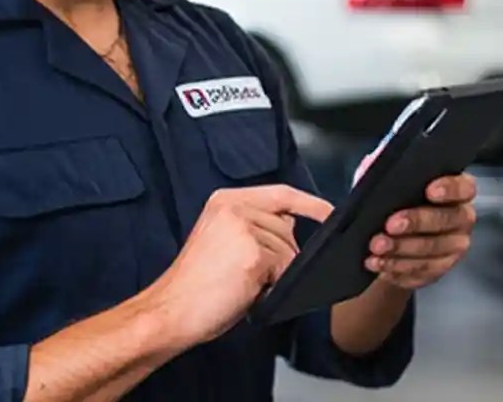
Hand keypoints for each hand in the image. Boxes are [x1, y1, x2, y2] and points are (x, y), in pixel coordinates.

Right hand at [145, 185, 332, 347]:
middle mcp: (234, 208)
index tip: (331, 212)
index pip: (281, 193)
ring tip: (245, 283)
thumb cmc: (196, 283)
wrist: (172, 308)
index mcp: (225, 201)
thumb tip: (291, 226)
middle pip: (287, 226)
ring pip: (288, 249)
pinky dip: (274, 284)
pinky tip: (250, 289)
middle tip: (256, 275)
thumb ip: (254, 226)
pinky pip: (285, 268)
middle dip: (284, 254)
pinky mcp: (253, 253)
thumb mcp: (222, 240)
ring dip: (277, 272)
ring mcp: (244, 228)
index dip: (310, 203)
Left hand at [363, 174, 476, 290]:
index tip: (430, 190)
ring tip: (377, 246)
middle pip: (447, 220)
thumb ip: (383, 168)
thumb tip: (371, 164)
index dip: (450, 188)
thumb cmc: (393, 201)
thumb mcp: (385, 180)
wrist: (388, 237)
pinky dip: (395, 266)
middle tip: (390, 224)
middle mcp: (461, 218)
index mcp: (455, 190)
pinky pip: (420, 270)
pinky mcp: (438, 268)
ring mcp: (453, 246)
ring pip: (432, 249)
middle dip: (417, 222)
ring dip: (402, 248)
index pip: (464, 187)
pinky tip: (377, 261)